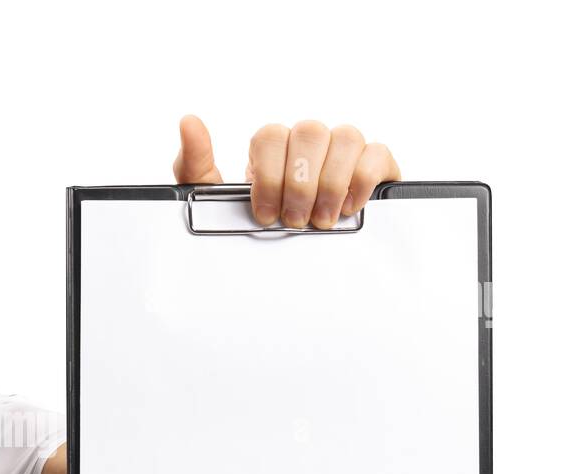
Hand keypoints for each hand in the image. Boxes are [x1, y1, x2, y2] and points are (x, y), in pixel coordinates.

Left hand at [173, 115, 400, 228]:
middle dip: (299, 184)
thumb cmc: (253, 224)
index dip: (268, 176)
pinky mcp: (376, 164)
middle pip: (309, 132)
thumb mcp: (214, 200)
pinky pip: (376, 153)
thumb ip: (194, 163)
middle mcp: (309, 141)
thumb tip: (188, 121)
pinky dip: (362, 180)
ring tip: (320, 220)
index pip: (271, 135)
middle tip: (293, 221)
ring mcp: (343, 150)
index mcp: (272, 147)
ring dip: (330, 183)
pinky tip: (347, 207)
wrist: (289, 261)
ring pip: (345, 136)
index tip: (264, 214)